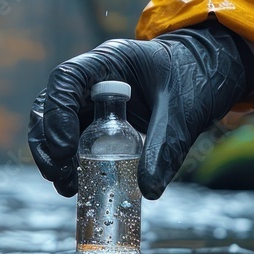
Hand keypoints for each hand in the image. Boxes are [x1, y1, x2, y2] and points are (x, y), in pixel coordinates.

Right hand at [29, 18, 253, 198]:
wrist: (206, 76)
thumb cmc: (194, 82)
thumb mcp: (182, 114)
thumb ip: (165, 148)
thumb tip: (148, 191)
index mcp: (108, 61)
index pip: (66, 79)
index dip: (58, 113)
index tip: (67, 150)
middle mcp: (91, 80)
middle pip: (49, 106)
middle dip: (47, 143)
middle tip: (60, 176)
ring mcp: (90, 100)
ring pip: (53, 125)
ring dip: (53, 157)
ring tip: (67, 186)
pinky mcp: (96, 121)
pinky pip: (73, 140)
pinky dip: (70, 162)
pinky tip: (78, 185)